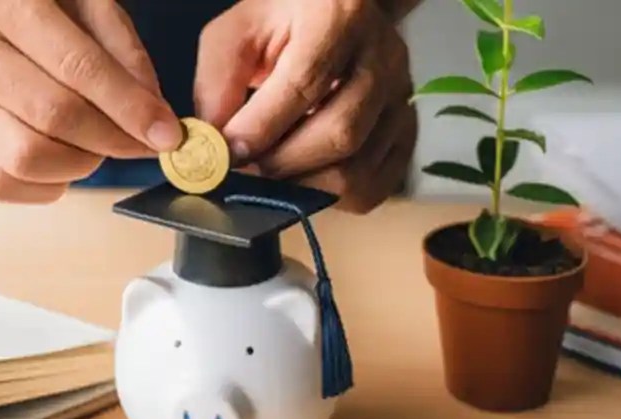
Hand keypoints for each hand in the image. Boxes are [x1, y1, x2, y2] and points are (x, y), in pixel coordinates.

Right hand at [0, 0, 183, 202]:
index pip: (76, 67)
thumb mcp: (91, 5)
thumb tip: (153, 116)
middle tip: (143, 142)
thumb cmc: (46, 8)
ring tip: (98, 141)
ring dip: (82, 161)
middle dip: (113, 139)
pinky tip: (67, 156)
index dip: (129, 107)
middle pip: (53, 116)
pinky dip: (49, 183)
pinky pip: (5, 185)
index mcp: (5, 4)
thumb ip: (125, 53)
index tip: (168, 134)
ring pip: (27, 157)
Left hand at [194, 0, 418, 212]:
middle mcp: (384, 56)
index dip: (262, 128)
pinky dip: (333, 198)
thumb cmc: (286, 20)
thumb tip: (214, 146)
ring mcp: (402, 97)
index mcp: (340, 16)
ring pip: (357, 169)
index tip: (228, 154)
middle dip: (282, 165)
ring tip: (271, 176)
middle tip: (245, 172)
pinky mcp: (406, 131)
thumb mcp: (239, 31)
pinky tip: (307, 179)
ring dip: (303, 187)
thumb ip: (218, 83)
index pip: (303, 84)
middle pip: (339, 133)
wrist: (339, 12)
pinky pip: (374, 188)